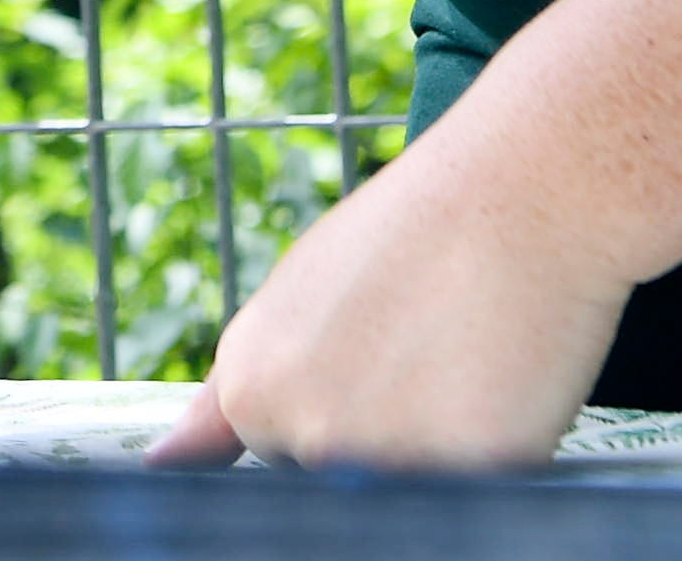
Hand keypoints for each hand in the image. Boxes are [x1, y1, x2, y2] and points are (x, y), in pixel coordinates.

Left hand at [144, 132, 628, 470]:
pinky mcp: (467, 472)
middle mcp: (301, 435)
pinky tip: (499, 384)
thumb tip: (160, 465)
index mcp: (250, 393)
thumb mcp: (288, 304)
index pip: (286, 458)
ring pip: (412, 492)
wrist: (521, 190)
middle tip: (420, 346)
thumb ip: (228, 400)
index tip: (366, 353)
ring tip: (457, 360)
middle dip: (385, 433)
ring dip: (439, 448)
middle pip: (345, 483)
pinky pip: (482, 492)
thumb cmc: (407, 240)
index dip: (340, 404)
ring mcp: (381, 458)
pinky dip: (498, 452)